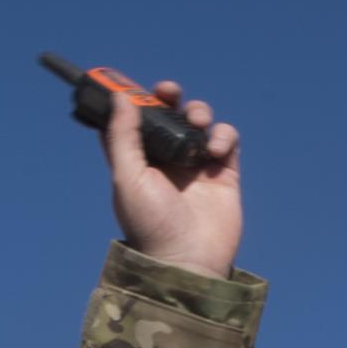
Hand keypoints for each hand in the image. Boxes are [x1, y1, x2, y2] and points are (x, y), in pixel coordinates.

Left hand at [100, 75, 242, 274]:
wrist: (189, 259)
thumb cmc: (150, 224)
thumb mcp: (127, 178)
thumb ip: (122, 136)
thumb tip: (120, 97)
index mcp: (140, 161)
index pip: (136, 122)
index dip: (136, 101)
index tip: (136, 88)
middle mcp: (168, 160)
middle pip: (170, 115)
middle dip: (170, 98)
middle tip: (170, 93)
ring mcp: (197, 165)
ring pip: (200, 122)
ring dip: (199, 111)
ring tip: (197, 122)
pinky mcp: (224, 173)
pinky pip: (226, 139)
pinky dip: (223, 135)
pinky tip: (215, 150)